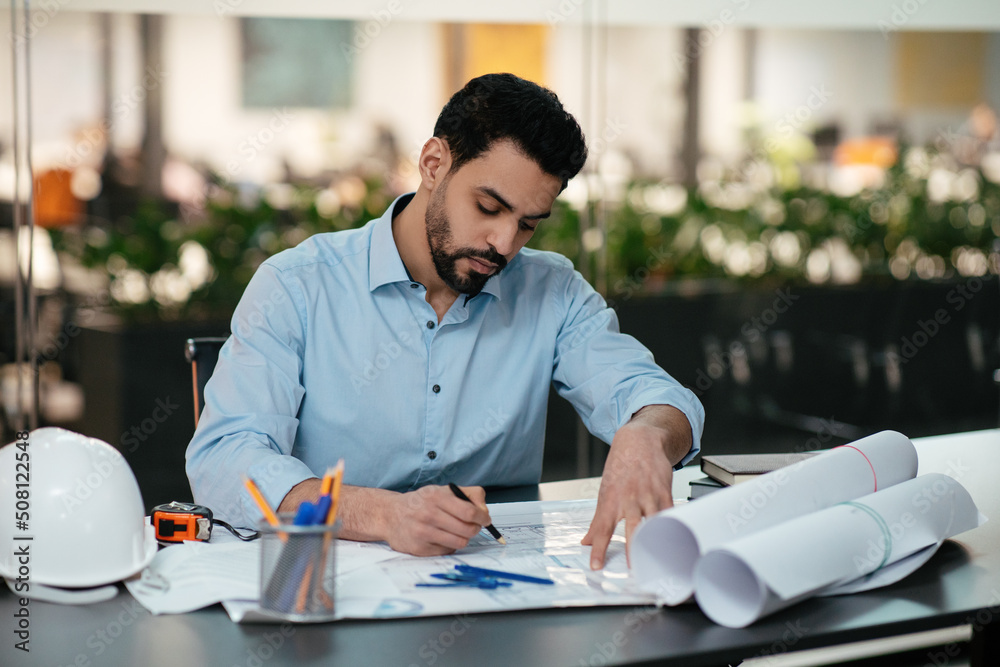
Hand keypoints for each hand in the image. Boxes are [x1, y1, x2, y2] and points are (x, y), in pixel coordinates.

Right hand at [383, 484, 491, 555]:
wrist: (390, 515)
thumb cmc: (421, 503)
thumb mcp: (441, 491)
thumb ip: (468, 495)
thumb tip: (484, 511)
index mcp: (436, 497)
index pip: (469, 511)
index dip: (482, 517)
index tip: (486, 520)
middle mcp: (428, 514)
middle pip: (467, 529)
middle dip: (475, 529)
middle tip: (472, 526)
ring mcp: (423, 532)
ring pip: (460, 542)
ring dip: (463, 538)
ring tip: (456, 532)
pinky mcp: (419, 548)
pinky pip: (447, 551)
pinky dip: (449, 546)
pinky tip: (441, 538)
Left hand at [582, 405, 690, 569]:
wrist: (639, 442)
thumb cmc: (621, 468)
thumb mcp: (605, 492)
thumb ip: (597, 520)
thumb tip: (585, 542)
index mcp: (610, 500)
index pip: (601, 528)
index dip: (598, 548)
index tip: (596, 566)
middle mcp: (629, 498)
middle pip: (631, 529)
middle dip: (632, 550)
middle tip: (633, 569)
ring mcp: (649, 496)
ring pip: (653, 523)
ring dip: (655, 542)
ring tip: (657, 562)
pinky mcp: (665, 493)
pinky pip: (670, 514)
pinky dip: (672, 528)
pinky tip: (673, 542)